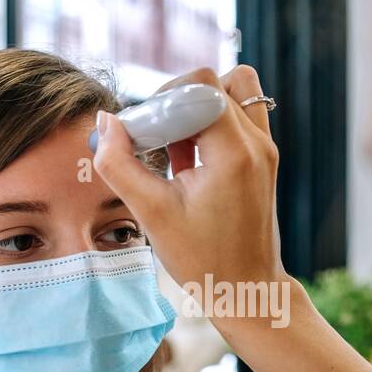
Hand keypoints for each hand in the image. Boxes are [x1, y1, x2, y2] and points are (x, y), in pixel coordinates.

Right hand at [93, 66, 287, 308]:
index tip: (143, 139)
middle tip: (156, 141)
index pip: (198, 87)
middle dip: (175, 102)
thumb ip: (120, 164)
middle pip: (214, 82)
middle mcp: (258, 143)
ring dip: (196, 108)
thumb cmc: (203, 259)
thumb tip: (105, 122)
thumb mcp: (151, 214)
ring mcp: (265, 149)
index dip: (161, 103)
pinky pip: (237, 115)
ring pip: (232, 91)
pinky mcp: (263, 158)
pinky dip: (209, 123)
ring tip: (175, 148)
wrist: (249, 289)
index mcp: (235, 152)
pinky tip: (188, 161)